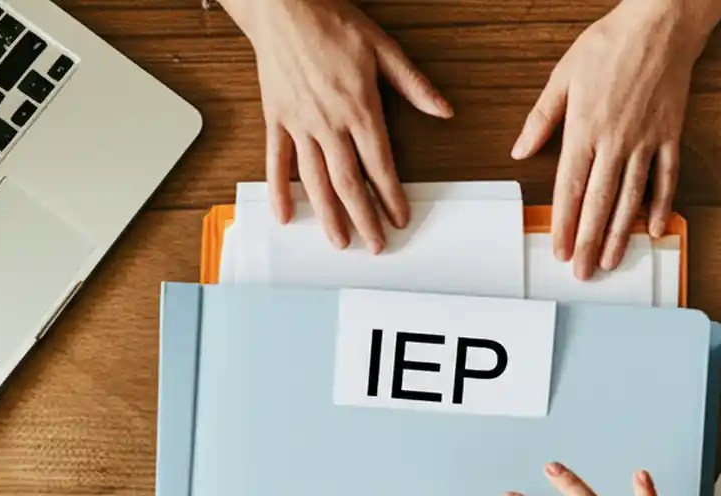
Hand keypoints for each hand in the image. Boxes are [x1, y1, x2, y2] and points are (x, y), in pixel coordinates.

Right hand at [222, 0, 452, 251]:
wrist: (284, 6)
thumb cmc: (332, 24)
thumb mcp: (383, 48)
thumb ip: (413, 84)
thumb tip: (444, 111)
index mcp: (360, 108)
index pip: (381, 164)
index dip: (391, 196)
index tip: (399, 219)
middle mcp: (329, 123)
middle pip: (349, 182)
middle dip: (364, 218)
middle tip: (374, 246)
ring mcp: (300, 124)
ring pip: (315, 180)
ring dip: (328, 214)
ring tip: (339, 242)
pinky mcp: (277, 120)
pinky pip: (276, 162)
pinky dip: (279, 191)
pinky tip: (285, 216)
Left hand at [511, 0, 720, 278]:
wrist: (659, 25)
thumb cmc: (608, 46)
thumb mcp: (562, 76)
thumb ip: (541, 119)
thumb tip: (519, 150)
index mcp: (584, 128)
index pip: (570, 186)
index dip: (563, 222)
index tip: (558, 249)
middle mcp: (615, 140)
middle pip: (599, 201)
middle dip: (588, 240)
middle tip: (581, 272)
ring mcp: (645, 140)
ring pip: (631, 196)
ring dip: (619, 233)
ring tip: (609, 260)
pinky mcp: (670, 135)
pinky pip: (666, 177)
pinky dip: (661, 205)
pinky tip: (652, 229)